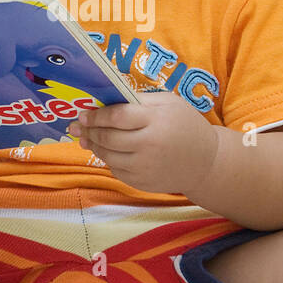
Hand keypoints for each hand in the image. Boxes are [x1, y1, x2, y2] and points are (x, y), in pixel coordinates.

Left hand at [75, 90, 219, 194]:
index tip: (84, 113)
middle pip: (109, 138)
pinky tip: (106, 152)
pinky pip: (117, 171)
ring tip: (86, 138)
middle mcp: (149, 146)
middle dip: (89, 131)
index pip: (117, 117)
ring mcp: (145, 167)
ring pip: (109, 157)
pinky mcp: (143, 183)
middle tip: (76, 126)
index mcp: (156, 121)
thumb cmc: (186, 125)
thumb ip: (140, 100)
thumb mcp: (170, 103)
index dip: (97, 115)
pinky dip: (109, 161)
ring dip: (94, 146)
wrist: (206, 162)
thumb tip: (108, 99)